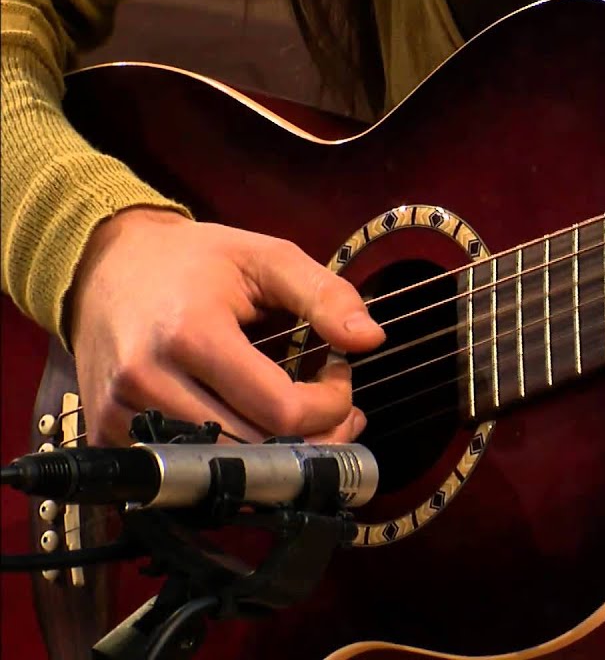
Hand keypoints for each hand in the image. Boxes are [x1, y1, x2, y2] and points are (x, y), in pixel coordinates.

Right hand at [69, 207, 385, 445]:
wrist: (104, 265)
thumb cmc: (193, 262)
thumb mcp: (267, 257)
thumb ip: (326, 295)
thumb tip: (371, 339)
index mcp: (191, 333)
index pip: (282, 410)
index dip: (331, 405)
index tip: (339, 374)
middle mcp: (149, 381)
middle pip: (258, 450)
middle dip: (316, 437)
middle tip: (336, 409)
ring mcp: (122, 414)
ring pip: (225, 472)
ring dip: (279, 457)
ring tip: (305, 421)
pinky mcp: (107, 435)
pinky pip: (184, 475)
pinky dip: (233, 464)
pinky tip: (256, 432)